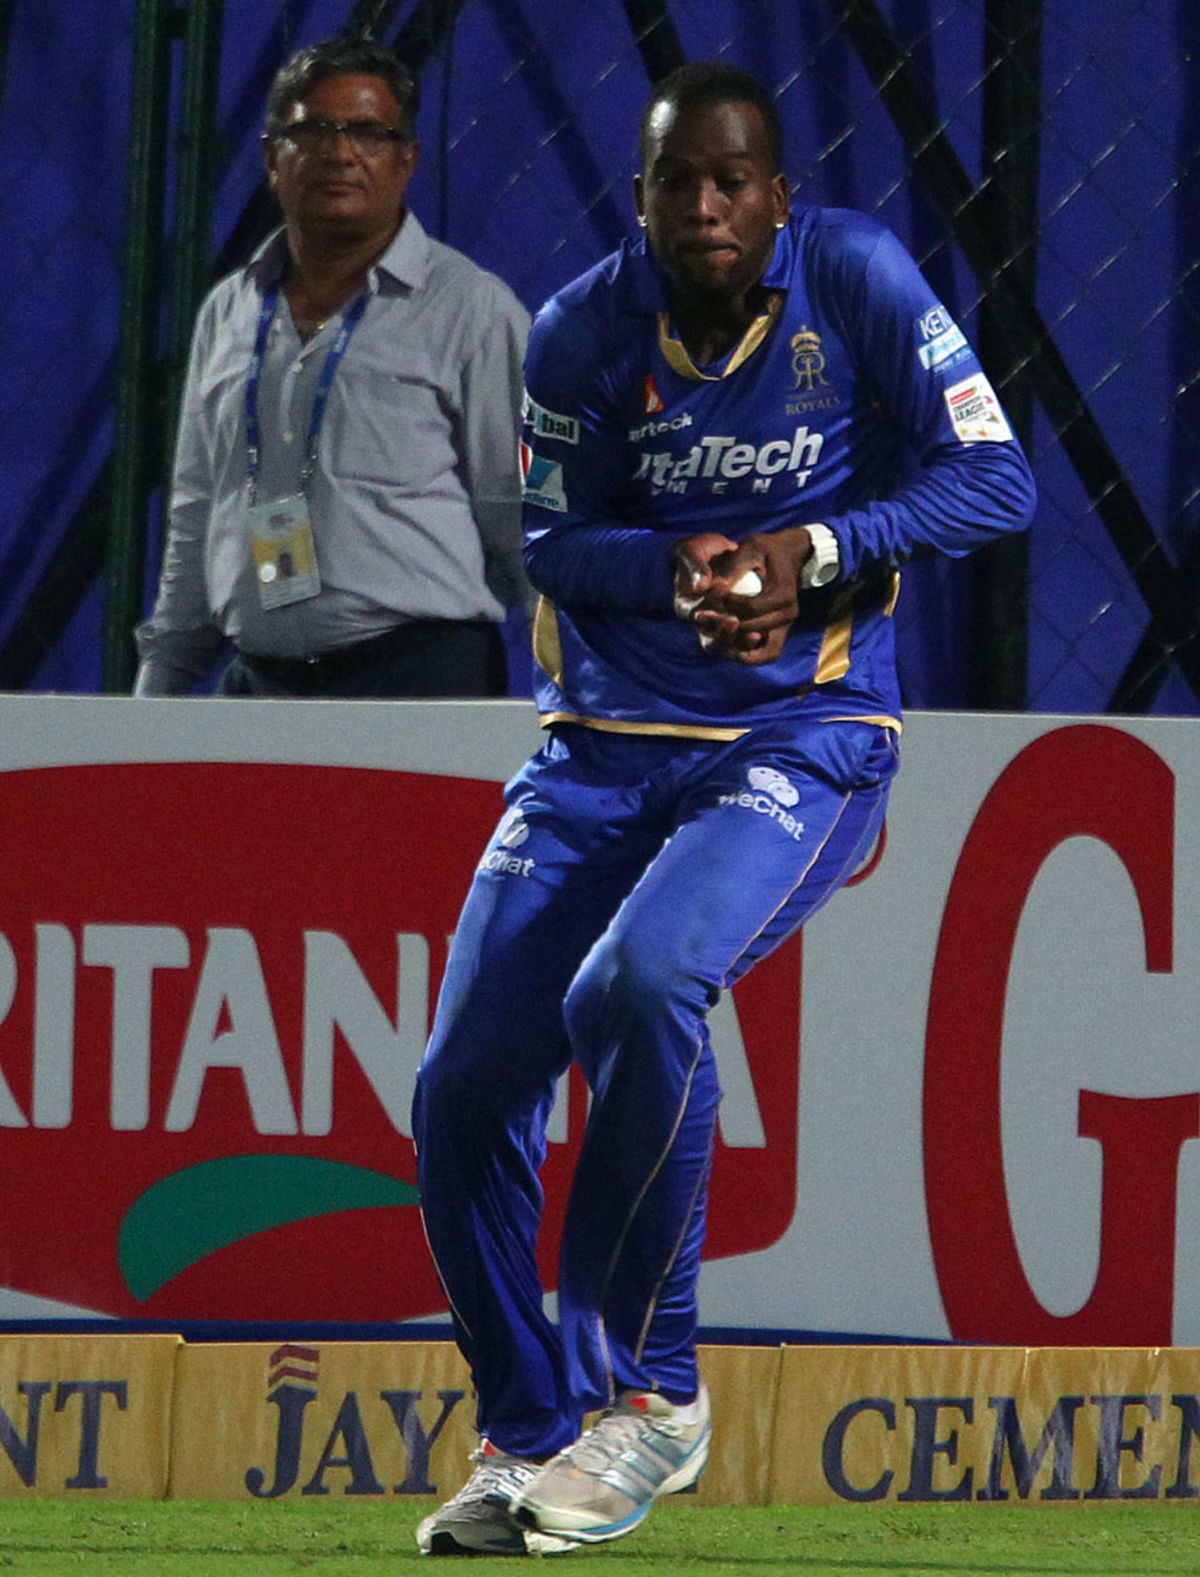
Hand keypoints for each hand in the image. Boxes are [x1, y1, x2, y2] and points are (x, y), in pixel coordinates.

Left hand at [673, 528, 812, 665]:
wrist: (786, 556)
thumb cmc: (765, 550)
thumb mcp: (750, 548)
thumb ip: (733, 568)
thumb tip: (712, 587)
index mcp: (784, 593)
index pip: (750, 608)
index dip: (726, 604)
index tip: (708, 595)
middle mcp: (789, 613)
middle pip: (752, 630)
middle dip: (723, 625)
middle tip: (700, 615)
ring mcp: (786, 626)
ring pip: (759, 649)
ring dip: (733, 644)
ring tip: (710, 633)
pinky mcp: (781, 633)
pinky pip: (767, 654)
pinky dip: (748, 655)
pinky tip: (725, 645)